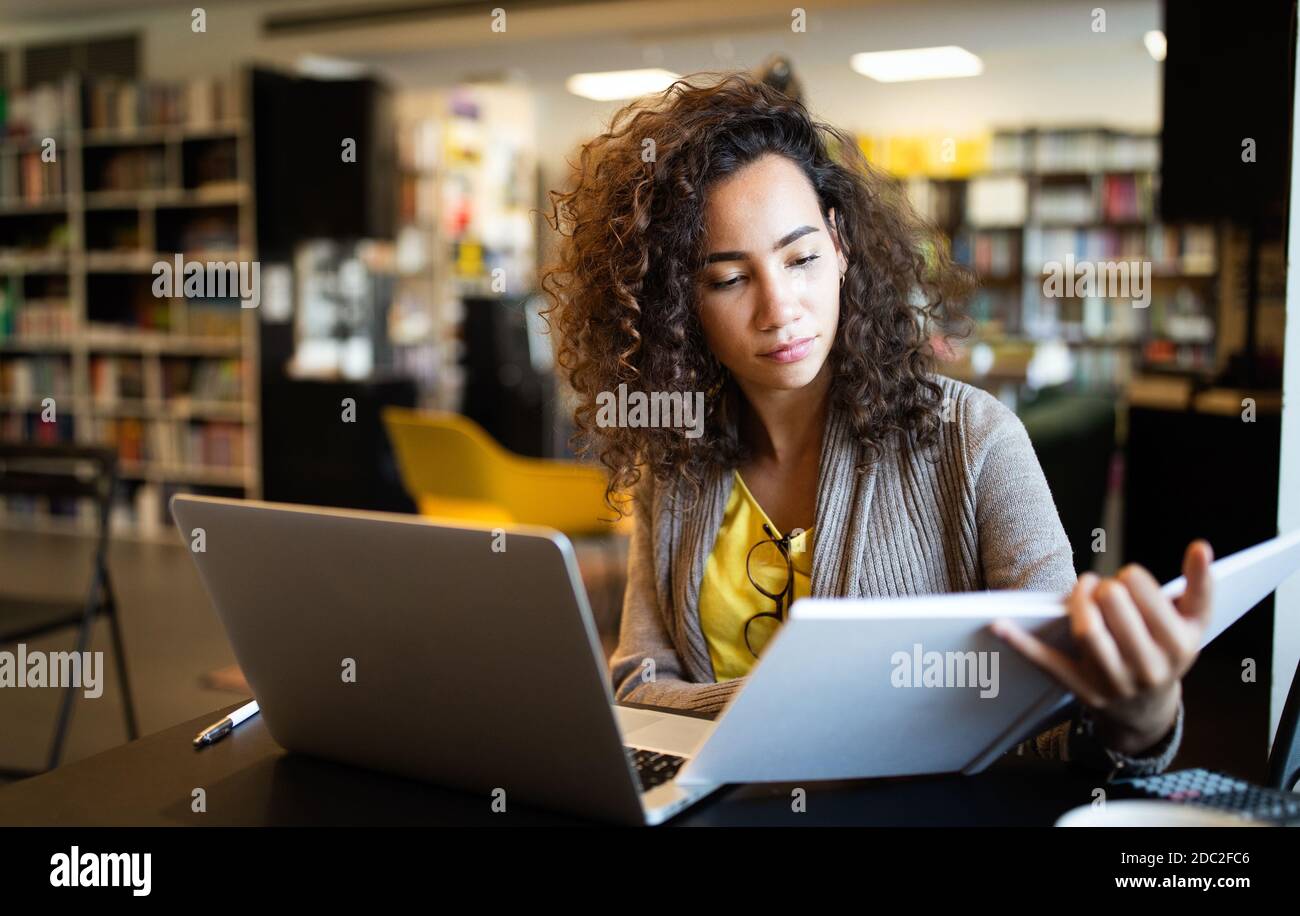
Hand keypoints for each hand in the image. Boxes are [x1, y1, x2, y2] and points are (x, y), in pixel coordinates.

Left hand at [991, 540, 1213, 755]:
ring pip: (1087, 633)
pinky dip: (1021, 644)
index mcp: (1179, 646)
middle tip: (1104, 586)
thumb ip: (1201, 584)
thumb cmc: (1168, 651)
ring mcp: (1114, 682)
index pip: (1147, 597)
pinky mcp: (1082, 690)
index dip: (1132, 579)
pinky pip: (1048, 663)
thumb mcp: (1194, 623)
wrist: (1149, 711)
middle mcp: (1148, 668)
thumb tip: (1201, 546)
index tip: (1128, 577)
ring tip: (1082, 590)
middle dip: (1105, 588)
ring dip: (1078, 602)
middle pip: (1115, 610)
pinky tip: (998, 624)